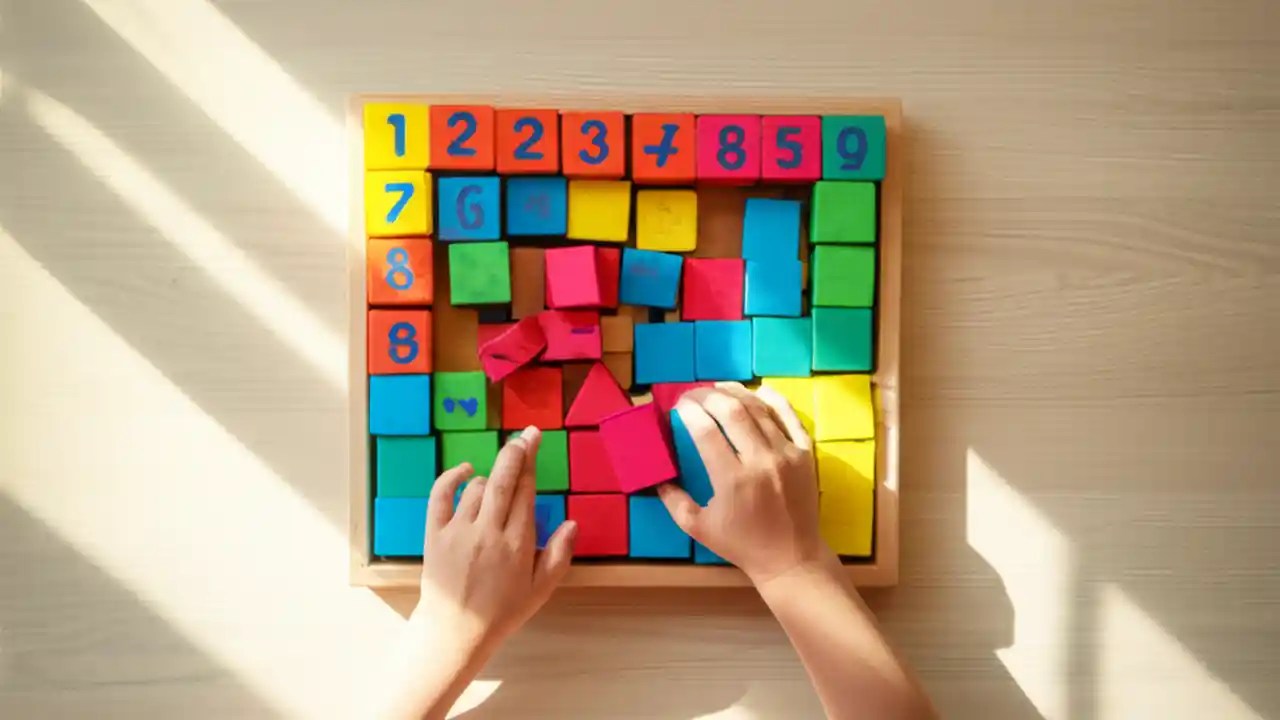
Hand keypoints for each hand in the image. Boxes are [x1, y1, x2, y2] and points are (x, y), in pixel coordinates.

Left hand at [413, 427, 576, 656]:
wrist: (455, 632)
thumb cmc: (502, 611)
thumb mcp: (540, 590)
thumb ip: (559, 556)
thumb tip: (572, 523)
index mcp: (517, 543)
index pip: (526, 491)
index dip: (531, 462)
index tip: (534, 440)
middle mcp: (489, 531)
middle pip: (503, 480)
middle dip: (514, 452)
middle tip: (524, 435)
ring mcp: (459, 531)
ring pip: (476, 487)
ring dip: (489, 477)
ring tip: (496, 483)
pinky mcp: (434, 534)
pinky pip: (440, 496)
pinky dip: (451, 478)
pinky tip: (463, 470)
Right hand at [657, 383, 831, 585]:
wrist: (790, 558)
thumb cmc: (742, 544)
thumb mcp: (698, 528)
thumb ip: (673, 499)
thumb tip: (657, 473)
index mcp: (732, 479)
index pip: (705, 431)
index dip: (689, 411)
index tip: (678, 405)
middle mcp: (760, 461)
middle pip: (731, 411)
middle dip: (706, 395)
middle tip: (692, 394)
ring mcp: (787, 454)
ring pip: (758, 409)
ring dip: (734, 392)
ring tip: (717, 388)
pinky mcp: (805, 453)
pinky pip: (789, 416)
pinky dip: (772, 399)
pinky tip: (756, 391)